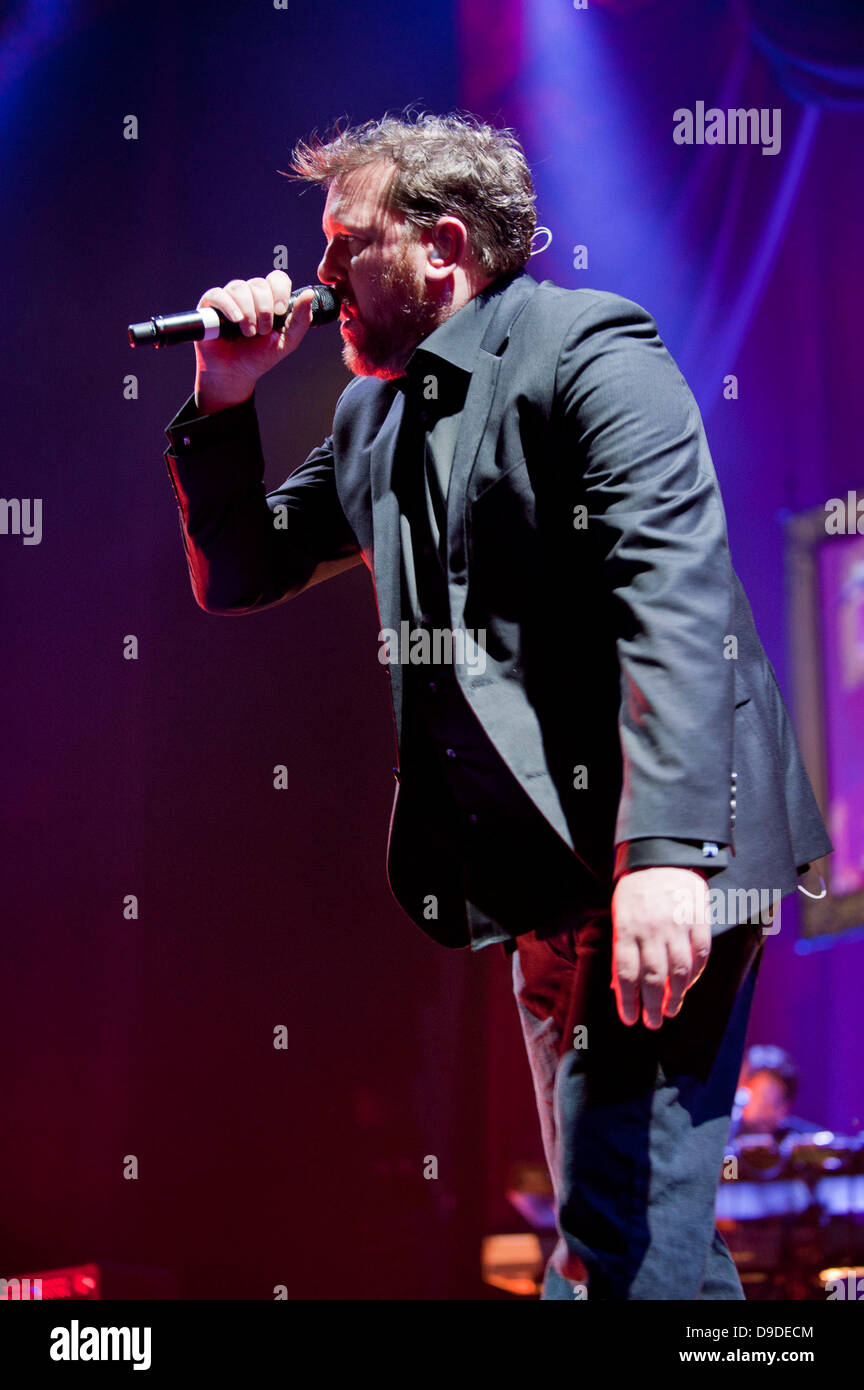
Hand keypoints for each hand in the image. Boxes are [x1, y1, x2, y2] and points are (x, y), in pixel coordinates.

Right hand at [193, 270, 316, 413]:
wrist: (235, 373)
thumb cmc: (260, 357)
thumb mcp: (287, 341)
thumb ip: (301, 319)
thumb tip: (309, 294)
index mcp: (269, 299)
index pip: (277, 278)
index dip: (279, 291)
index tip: (280, 312)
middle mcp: (250, 294)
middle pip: (259, 284)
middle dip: (263, 310)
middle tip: (261, 331)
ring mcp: (230, 297)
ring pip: (240, 288)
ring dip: (247, 312)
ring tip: (248, 333)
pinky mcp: (211, 304)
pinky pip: (219, 294)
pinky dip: (229, 306)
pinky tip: (235, 320)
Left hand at [611, 866, 710, 1028]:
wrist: (663, 854)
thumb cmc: (637, 890)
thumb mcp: (620, 915)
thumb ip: (623, 949)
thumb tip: (620, 987)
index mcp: (628, 928)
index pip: (626, 974)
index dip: (629, 1001)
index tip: (631, 1019)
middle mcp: (652, 929)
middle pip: (653, 977)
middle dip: (652, 1006)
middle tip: (653, 1022)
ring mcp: (677, 924)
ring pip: (679, 970)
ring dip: (676, 996)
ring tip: (671, 1010)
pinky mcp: (698, 919)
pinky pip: (700, 954)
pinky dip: (696, 973)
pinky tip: (689, 984)